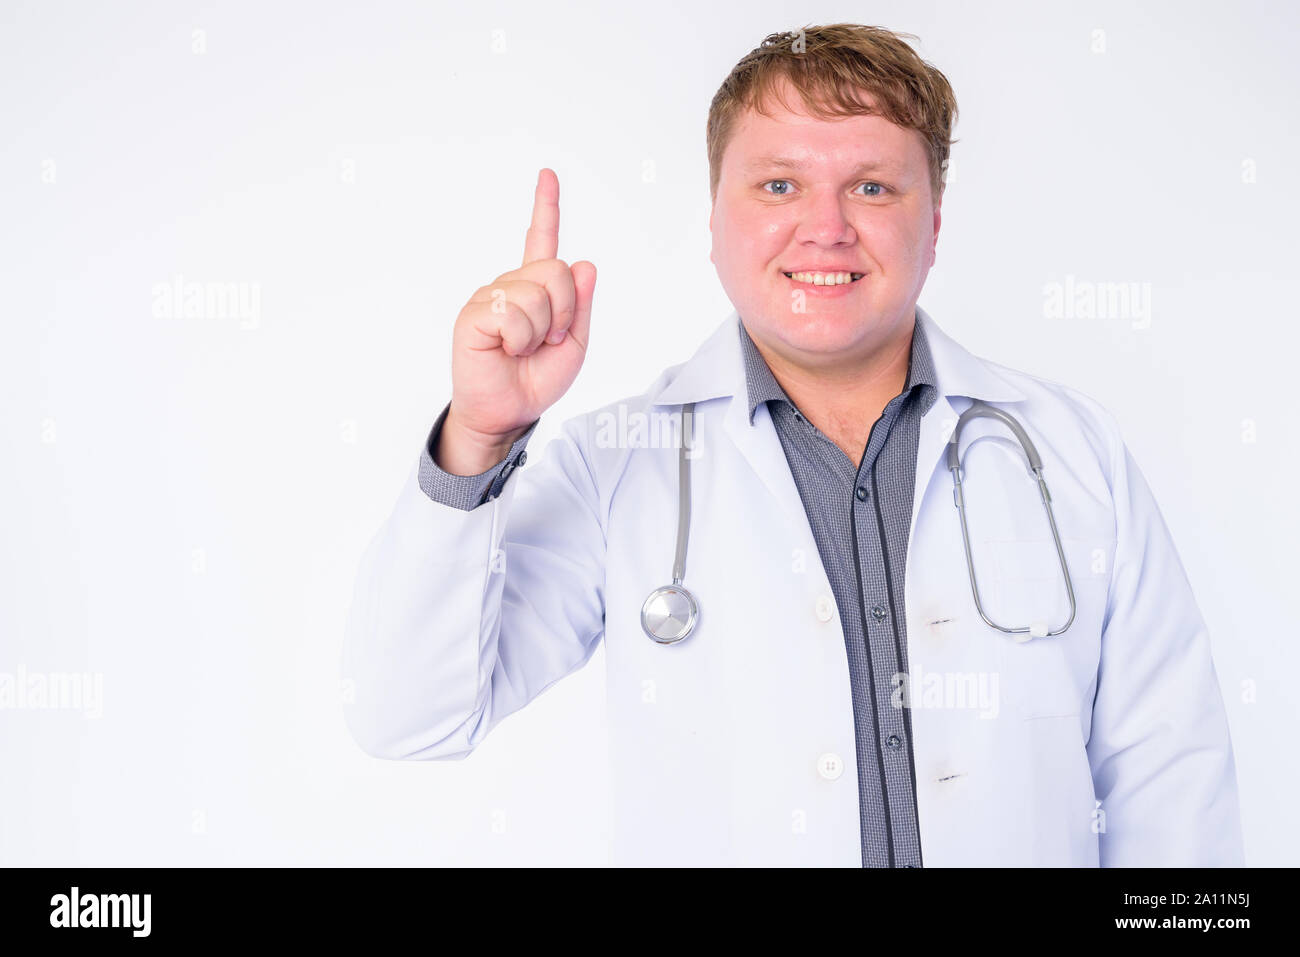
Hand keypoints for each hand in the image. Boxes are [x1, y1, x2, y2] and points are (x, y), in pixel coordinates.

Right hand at [438, 167, 595, 473]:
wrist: (508, 413)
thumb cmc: (534, 380)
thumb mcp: (574, 345)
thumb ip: (581, 305)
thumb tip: (585, 263)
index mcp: (534, 289)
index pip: (541, 241)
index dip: (546, 207)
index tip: (547, 175)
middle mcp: (510, 286)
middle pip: (557, 270)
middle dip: (564, 310)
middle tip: (548, 339)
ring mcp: (490, 296)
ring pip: (537, 293)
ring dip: (540, 330)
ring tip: (523, 348)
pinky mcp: (474, 314)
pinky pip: (512, 312)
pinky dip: (520, 338)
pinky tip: (507, 349)